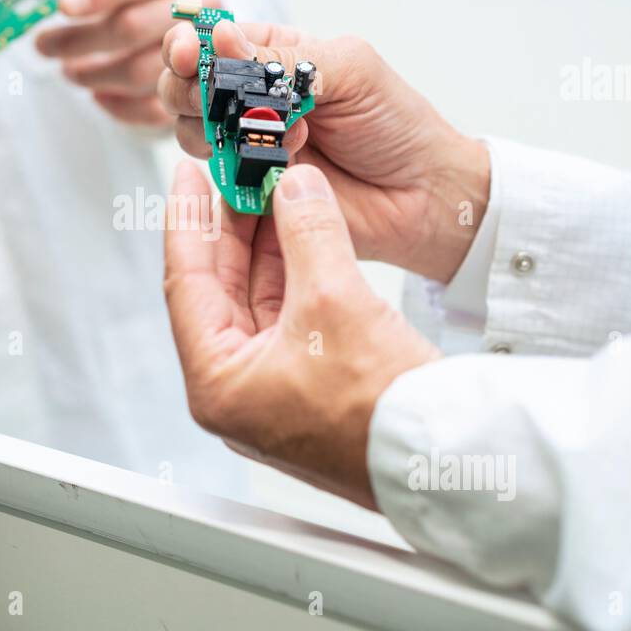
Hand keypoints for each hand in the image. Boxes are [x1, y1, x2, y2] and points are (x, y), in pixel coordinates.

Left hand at [16, 0, 218, 126]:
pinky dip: (119, 106)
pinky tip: (98, 93)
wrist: (206, 11)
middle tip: (43, 44)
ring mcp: (202, 52)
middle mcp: (201, 7)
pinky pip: (155, 110)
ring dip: (93, 75)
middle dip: (80, 39)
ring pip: (140, 72)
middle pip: (134, 27)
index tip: (61, 5)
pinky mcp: (196, 91)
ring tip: (68, 69)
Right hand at [159, 21, 490, 282]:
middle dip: (186, 85)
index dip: (192, 43)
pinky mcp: (251, 187)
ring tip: (276, 129)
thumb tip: (224, 39)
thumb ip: (285, 59)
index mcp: (276, 56)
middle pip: (186, 85)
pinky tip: (281, 161)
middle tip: (207, 94)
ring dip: (213, 127)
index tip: (188, 51)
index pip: (215, 41)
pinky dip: (235, 166)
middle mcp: (253, 98)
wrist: (422, 194)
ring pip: (191, 130)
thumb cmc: (397, 124)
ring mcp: (248, 144)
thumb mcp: (350, 70)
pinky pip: (218, 176)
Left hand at [163, 160, 438, 507]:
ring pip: (258, 300)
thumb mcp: (333, 299)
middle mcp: (237, 392)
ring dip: (268, 246)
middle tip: (235, 176)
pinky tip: (306, 233)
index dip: (187, 219)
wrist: (444, 456)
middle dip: (232, 229)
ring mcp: (273, 391)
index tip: (188, 174)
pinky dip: (296, 272)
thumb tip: (294, 186)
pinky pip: (290, 315)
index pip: (186, 283)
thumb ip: (307, 231)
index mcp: (217, 385)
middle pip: (220, 289)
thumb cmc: (380, 409)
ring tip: (274, 192)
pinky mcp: (309, 387)